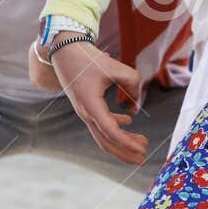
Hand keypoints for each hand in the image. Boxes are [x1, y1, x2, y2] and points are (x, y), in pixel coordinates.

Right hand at [29, 35, 147, 163]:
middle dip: (125, 152)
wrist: (65, 50)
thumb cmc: (88, 58)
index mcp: (91, 106)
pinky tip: (128, 121)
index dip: (127, 142)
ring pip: (103, 134)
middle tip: (143, 158)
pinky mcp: (86, 106)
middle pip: (105, 141)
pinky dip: (115, 126)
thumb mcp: (114, 67)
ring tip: (141, 143)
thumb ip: (131, 82)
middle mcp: (86, 113)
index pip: (111, 131)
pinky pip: (101, 123)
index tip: (142, 148)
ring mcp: (84, 111)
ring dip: (122, 141)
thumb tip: (136, 101)